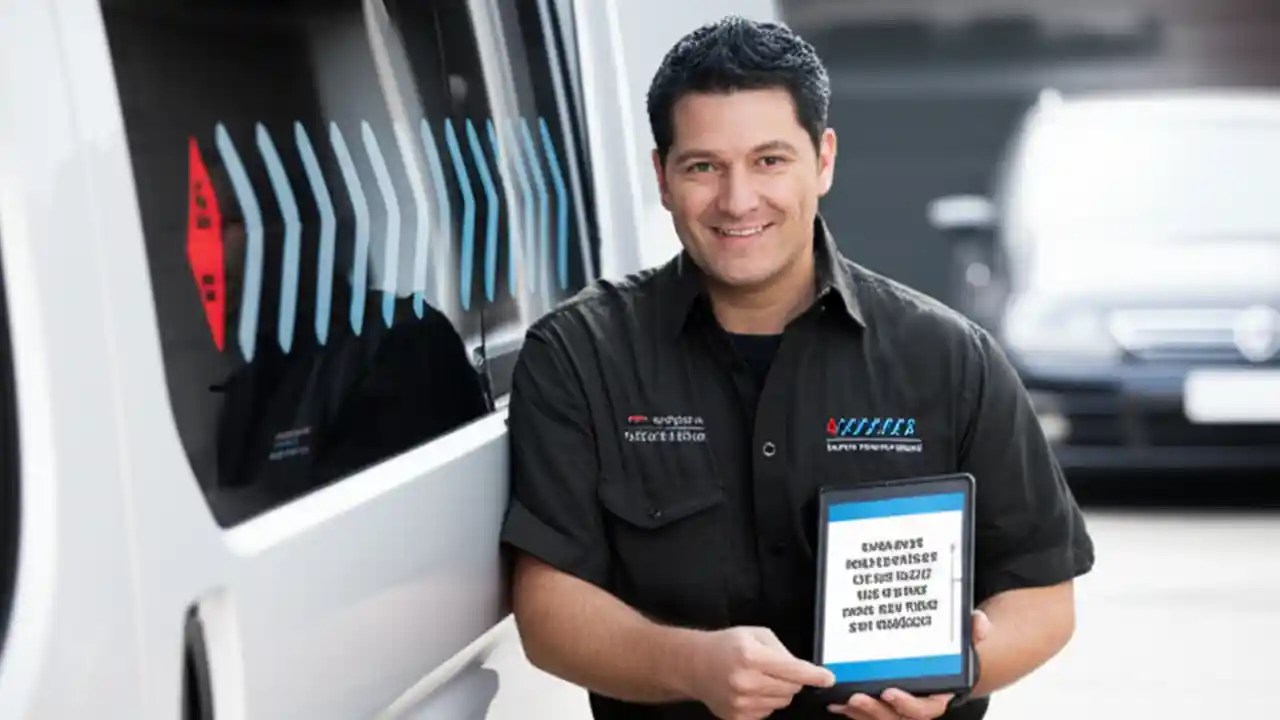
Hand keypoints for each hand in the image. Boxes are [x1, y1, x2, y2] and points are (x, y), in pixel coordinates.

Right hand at [690, 626, 835, 719]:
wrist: (694, 665)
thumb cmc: (727, 646)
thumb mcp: (755, 634)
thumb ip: (781, 650)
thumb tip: (802, 670)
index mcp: (752, 657)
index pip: (794, 670)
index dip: (815, 675)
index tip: (828, 678)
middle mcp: (746, 682)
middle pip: (792, 688)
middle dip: (792, 679)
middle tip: (776, 670)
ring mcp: (741, 703)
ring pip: (782, 702)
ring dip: (779, 691)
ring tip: (759, 679)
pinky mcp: (737, 718)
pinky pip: (768, 713)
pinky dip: (766, 703)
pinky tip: (751, 691)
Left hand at [826, 609, 991, 719]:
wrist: (944, 669)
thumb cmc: (951, 660)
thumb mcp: (964, 644)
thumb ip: (973, 633)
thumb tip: (978, 621)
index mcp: (936, 697)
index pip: (924, 710)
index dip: (906, 705)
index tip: (889, 692)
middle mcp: (915, 709)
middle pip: (895, 719)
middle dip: (875, 711)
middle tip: (857, 697)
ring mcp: (896, 711)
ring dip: (860, 713)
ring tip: (843, 700)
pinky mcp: (881, 709)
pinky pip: (865, 717)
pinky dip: (849, 712)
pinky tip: (834, 703)